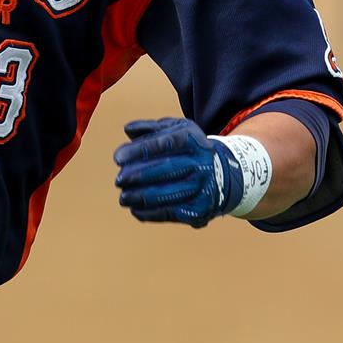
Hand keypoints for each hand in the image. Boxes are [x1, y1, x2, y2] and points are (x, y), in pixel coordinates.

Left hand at [112, 117, 242, 227]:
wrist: (225, 174)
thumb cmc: (191, 149)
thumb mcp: (177, 131)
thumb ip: (151, 129)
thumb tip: (128, 130)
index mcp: (193, 139)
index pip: (164, 143)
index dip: (138, 150)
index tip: (117, 158)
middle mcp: (202, 162)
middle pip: (167, 169)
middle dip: (138, 175)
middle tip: (118, 180)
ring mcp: (203, 186)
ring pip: (169, 194)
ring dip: (141, 197)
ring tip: (123, 198)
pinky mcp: (201, 208)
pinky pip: (172, 213)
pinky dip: (151, 213)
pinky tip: (136, 210)